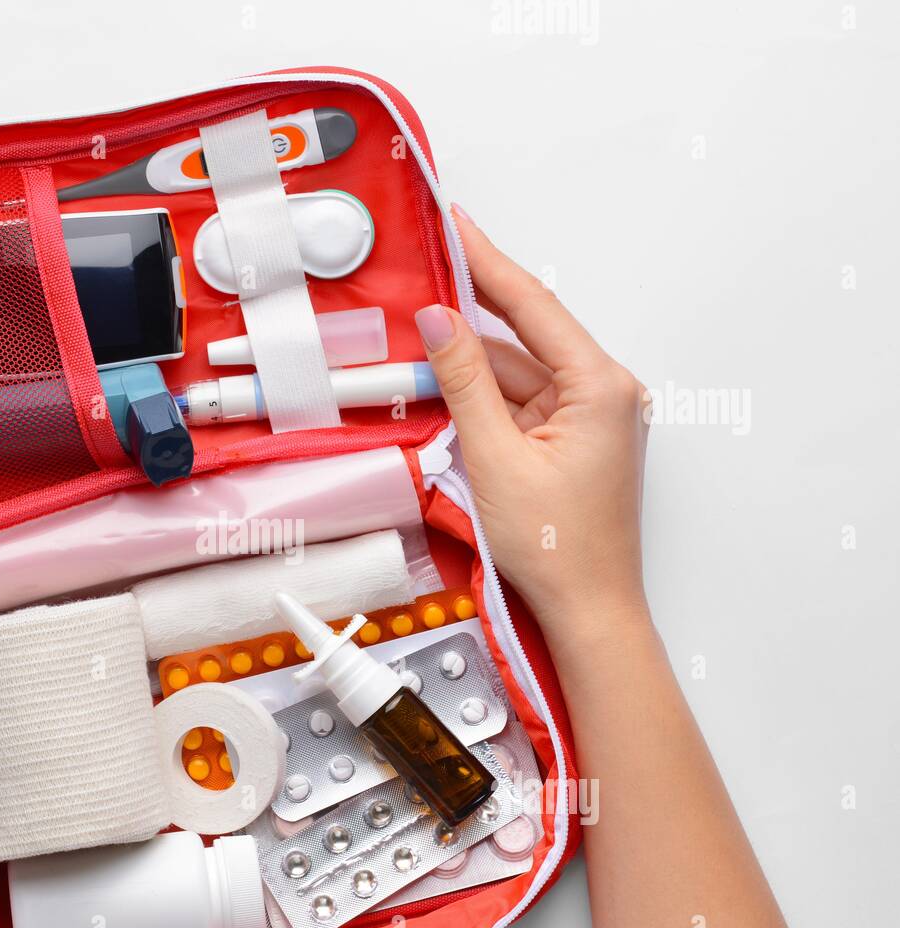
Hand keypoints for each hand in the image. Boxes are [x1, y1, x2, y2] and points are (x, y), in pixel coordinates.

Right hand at [416, 208, 650, 642]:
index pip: (532, 306)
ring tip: (414, 349)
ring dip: (467, 369)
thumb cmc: (558, 549)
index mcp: (601, 387)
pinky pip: (519, 406)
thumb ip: (464, 382)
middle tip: (421, 278)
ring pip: (515, 375)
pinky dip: (482, 401)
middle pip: (522, 339)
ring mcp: (589, 420)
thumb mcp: (495, 458)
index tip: (455, 226)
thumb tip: (438, 321)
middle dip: (467, 319)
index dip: (487, 262)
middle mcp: (603, 394)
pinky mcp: (572, 443)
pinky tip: (443, 392)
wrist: (586, 611)